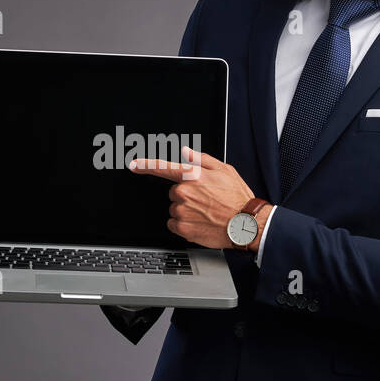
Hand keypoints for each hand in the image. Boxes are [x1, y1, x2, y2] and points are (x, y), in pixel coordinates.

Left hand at [128, 146, 254, 248]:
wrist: (245, 224)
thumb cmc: (237, 198)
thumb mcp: (225, 170)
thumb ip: (201, 159)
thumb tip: (186, 152)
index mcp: (193, 175)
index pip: (163, 168)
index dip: (146, 165)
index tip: (133, 165)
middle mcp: (184, 192)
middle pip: (174, 192)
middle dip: (185, 195)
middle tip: (204, 200)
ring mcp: (182, 211)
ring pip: (175, 209)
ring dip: (186, 210)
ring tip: (205, 213)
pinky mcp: (183, 228)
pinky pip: (174, 224)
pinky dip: (183, 224)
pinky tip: (200, 223)